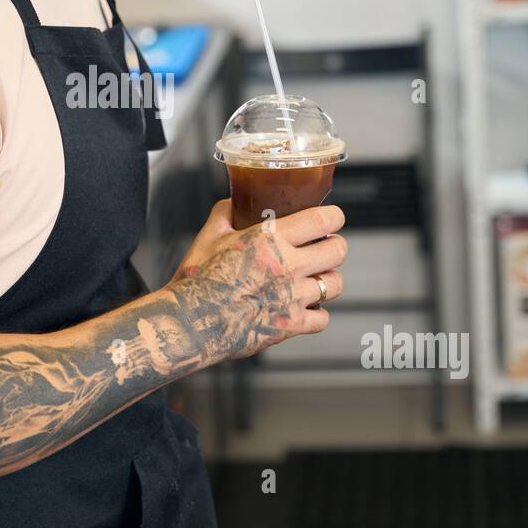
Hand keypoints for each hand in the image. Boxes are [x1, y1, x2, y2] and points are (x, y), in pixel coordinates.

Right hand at [167, 199, 346, 363]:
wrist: (189, 322)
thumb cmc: (196, 279)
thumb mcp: (208, 236)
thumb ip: (225, 214)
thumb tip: (234, 202)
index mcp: (270, 239)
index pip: (323, 220)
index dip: (334, 217)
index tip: (332, 219)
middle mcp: (288, 266)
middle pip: (338, 250)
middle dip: (334, 246)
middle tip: (324, 248)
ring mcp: (292, 298)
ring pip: (335, 284)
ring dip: (327, 279)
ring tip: (315, 279)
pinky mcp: (291, 326)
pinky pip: (323, 319)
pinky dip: (316, 314)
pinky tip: (303, 308)